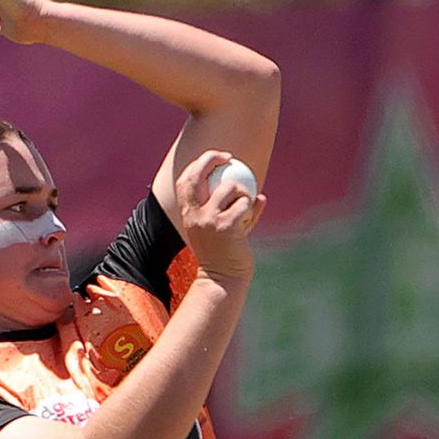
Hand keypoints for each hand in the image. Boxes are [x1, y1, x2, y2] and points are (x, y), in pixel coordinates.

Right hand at [176, 150, 267, 282]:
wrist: (222, 280)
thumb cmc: (223, 255)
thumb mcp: (219, 230)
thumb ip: (229, 210)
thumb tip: (251, 189)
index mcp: (188, 215)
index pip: (185, 180)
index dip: (198, 164)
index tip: (216, 158)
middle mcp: (195, 215)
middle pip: (197, 176)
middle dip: (210, 159)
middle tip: (229, 158)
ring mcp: (209, 220)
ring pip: (229, 188)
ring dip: (242, 193)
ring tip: (245, 207)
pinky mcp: (226, 226)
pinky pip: (244, 205)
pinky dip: (251, 209)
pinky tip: (252, 216)